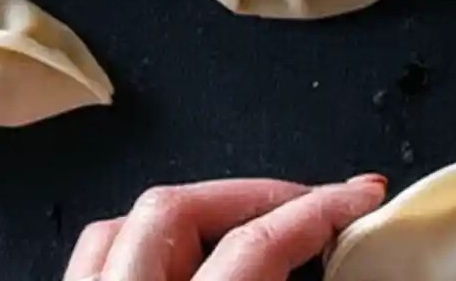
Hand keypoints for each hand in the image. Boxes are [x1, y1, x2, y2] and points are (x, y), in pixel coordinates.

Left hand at [63, 175, 385, 280]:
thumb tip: (328, 261)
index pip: (255, 248)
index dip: (318, 212)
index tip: (361, 196)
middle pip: (173, 209)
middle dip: (252, 194)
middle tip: (312, 205)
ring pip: (119, 225)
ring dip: (191, 212)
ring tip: (248, 225)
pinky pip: (95, 260)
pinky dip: (141, 243)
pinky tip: (184, 261)